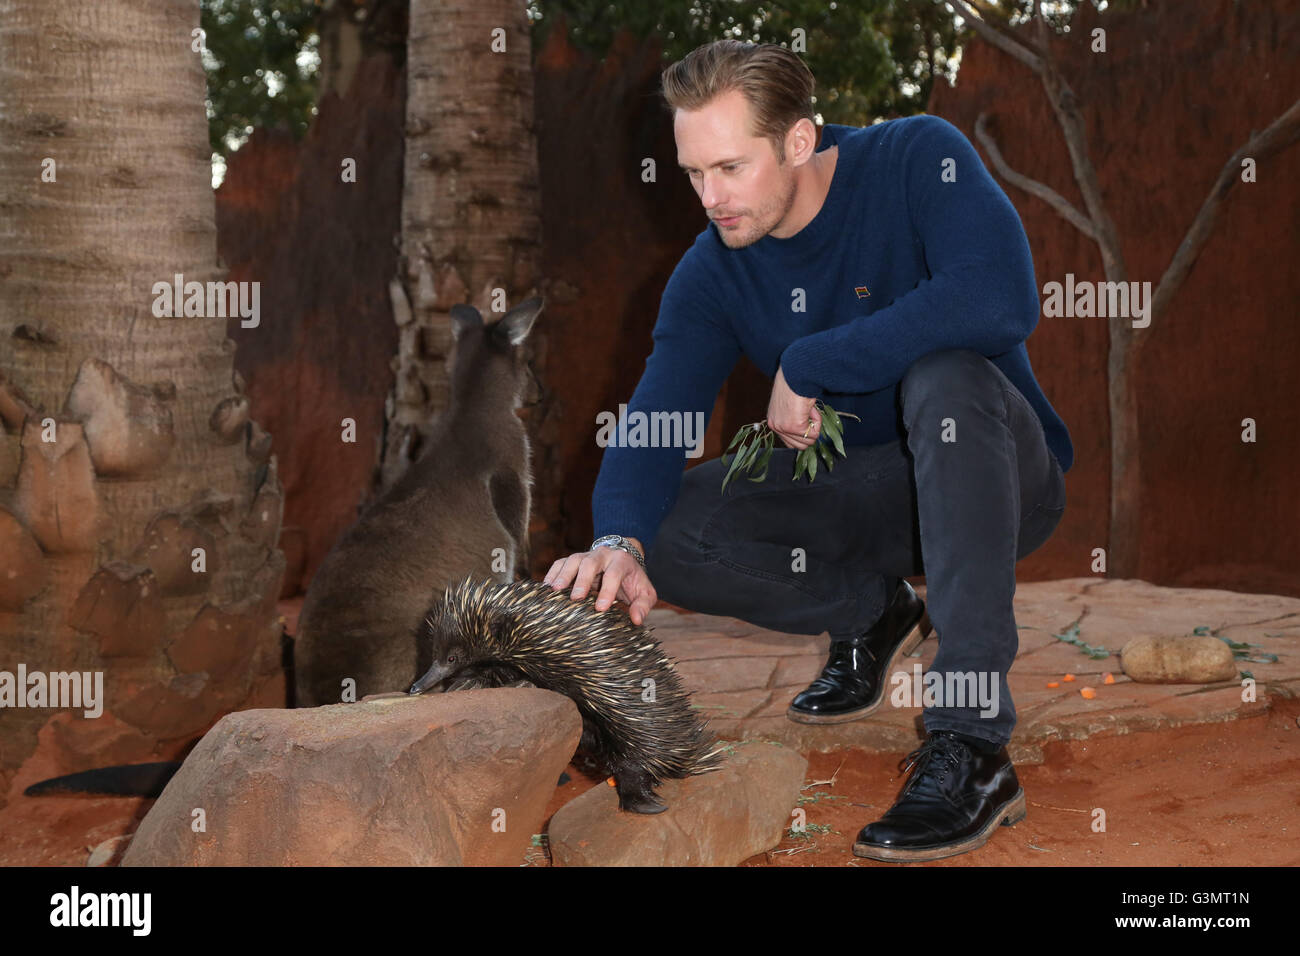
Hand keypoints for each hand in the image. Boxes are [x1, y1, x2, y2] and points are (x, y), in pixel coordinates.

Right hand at [542, 539, 656, 625]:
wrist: (622, 561)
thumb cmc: (633, 581)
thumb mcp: (645, 593)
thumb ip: (643, 605)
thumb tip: (636, 620)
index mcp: (622, 561)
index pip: (614, 573)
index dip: (607, 590)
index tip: (601, 608)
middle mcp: (603, 554)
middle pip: (590, 563)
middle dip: (583, 580)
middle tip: (576, 598)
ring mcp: (586, 555)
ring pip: (573, 560)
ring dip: (563, 575)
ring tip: (555, 591)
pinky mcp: (573, 560)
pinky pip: (560, 563)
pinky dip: (552, 574)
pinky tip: (545, 589)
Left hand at [768, 365, 818, 449]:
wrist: (796, 375)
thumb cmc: (794, 384)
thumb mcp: (790, 406)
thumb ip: (796, 419)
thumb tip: (811, 433)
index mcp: (773, 421)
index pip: (790, 442)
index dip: (803, 435)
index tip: (808, 423)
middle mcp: (776, 427)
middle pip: (800, 446)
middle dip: (810, 433)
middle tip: (810, 415)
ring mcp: (785, 428)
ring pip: (809, 441)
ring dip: (815, 426)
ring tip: (810, 410)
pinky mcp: (795, 427)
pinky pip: (815, 433)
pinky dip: (818, 421)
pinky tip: (811, 408)